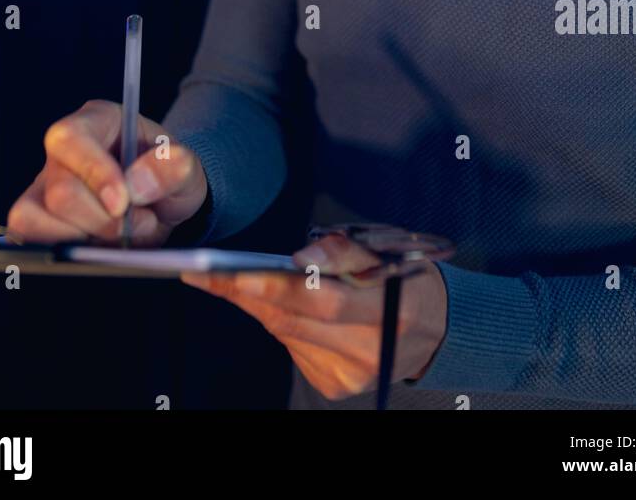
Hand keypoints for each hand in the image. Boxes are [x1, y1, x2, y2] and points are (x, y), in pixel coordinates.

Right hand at [6, 98, 208, 245]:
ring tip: (117, 237)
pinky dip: (62, 251)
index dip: (94, 172)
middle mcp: (62, 152)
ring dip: (80, 239)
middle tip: (139, 223)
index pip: (72, 138)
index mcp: (97, 121)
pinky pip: (27, 238)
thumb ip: (176, 167)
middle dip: (103, 220)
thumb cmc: (169, 177)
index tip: (123, 203)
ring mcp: (43, 186)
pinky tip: (96, 248)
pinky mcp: (36, 219)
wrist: (163, 205)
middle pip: (59, 192)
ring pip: (31, 217)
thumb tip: (139, 183)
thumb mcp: (188, 168)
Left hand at [181, 229, 447, 399]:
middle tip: (201, 272)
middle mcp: (368, 351)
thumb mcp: (389, 250)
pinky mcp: (335, 386)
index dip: (273, 287)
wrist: (434, 329)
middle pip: (292, 321)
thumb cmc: (407, 278)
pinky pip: (292, 346)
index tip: (229, 273)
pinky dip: (279, 320)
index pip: (321, 301)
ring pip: (285, 333)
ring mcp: (349, 375)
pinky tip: (274, 302)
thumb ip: (345, 250)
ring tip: (228, 278)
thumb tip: (302, 258)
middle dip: (243, 293)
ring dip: (257, 303)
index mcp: (390, 310)